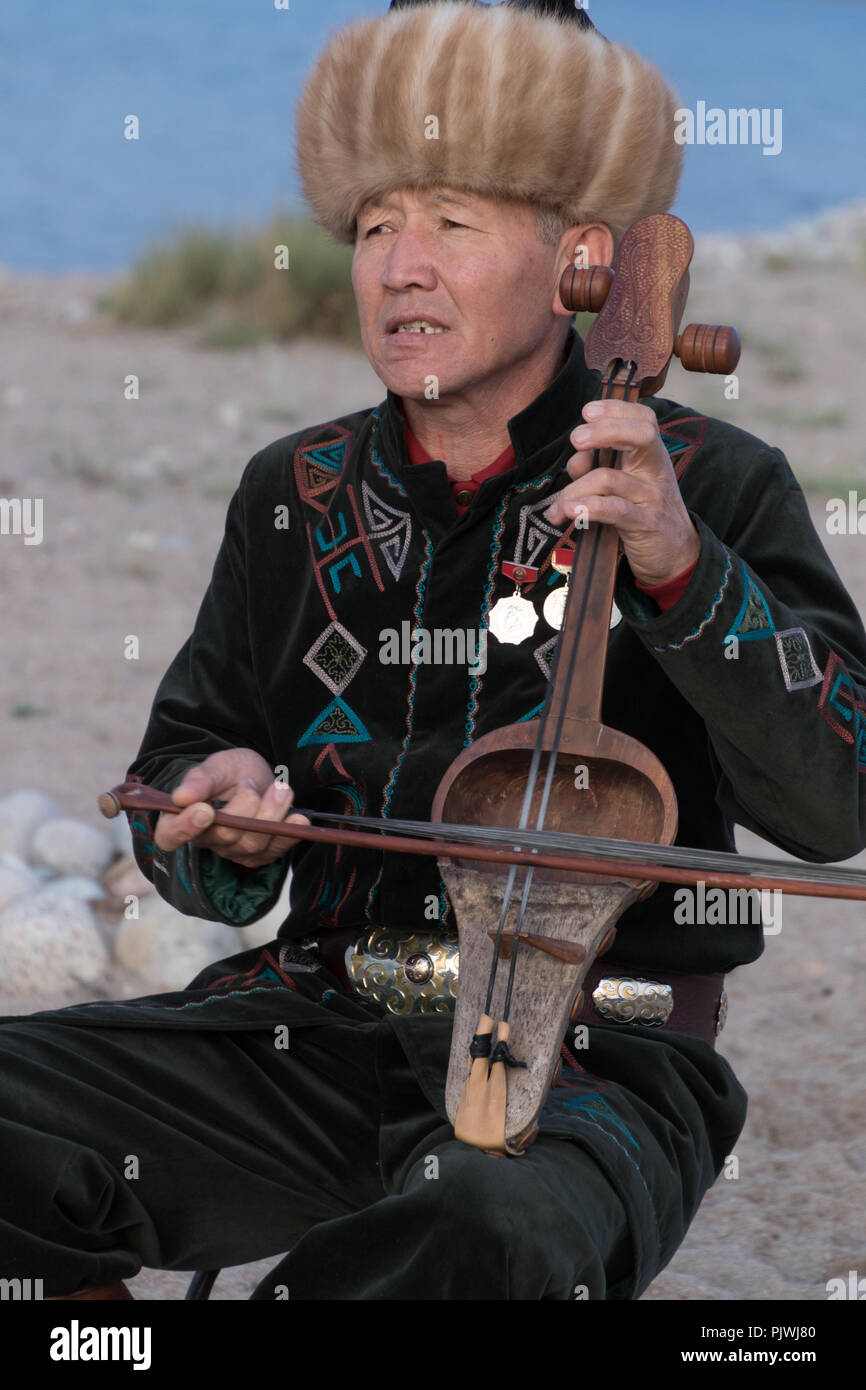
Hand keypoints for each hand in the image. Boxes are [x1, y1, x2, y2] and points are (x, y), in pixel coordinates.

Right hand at [153, 748, 309, 868]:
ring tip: (281, 788)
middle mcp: (207, 840)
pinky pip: (276, 850)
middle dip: (244, 808)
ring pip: (253, 843)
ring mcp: (234, 850)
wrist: (256, 776)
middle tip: (250, 784)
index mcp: (182, 819)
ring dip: (271, 813)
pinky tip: (299, 819)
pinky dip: (289, 834)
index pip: (170, 836)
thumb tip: (182, 797)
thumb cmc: (229, 771)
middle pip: (223, 837)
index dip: (184, 829)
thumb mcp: (216, 766)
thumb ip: (201, 780)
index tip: (205, 810)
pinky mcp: (261, 854)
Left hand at [544, 400, 700, 586]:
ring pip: (609, 479)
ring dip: (574, 491)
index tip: (588, 411)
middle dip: (605, 431)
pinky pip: (614, 510)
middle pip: (641, 434)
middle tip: (575, 439)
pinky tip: (570, 511)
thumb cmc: (643, 515)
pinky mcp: (646, 524)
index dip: (616, 409)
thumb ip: (599, 469)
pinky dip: (588, 508)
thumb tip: (575, 459)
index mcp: (650, 457)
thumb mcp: (623, 488)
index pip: (643, 419)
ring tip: (557, 509)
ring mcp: (653, 496)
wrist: (676, 556)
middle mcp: (655, 471)